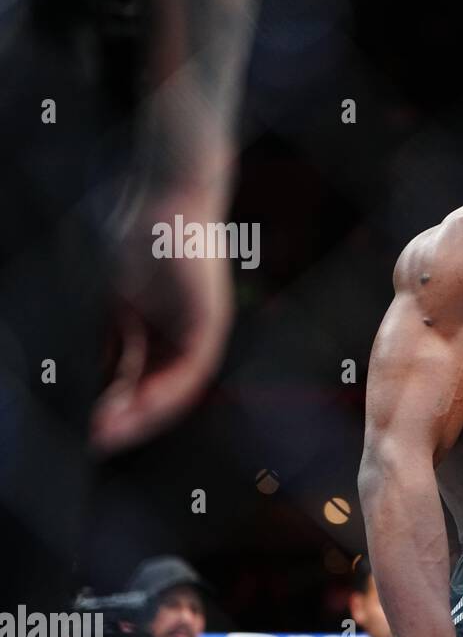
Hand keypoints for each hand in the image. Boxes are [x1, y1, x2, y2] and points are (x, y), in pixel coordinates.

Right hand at [91, 185, 234, 453]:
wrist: (166, 193)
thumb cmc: (130, 231)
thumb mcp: (103, 295)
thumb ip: (99, 338)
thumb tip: (76, 380)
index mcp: (145, 326)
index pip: (129, 379)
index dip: (109, 407)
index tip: (85, 431)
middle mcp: (174, 334)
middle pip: (152, 391)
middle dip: (124, 421)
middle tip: (95, 443)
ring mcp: (196, 330)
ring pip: (174, 389)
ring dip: (143, 415)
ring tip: (111, 434)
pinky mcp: (212, 324)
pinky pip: (192, 371)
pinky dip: (165, 393)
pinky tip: (140, 409)